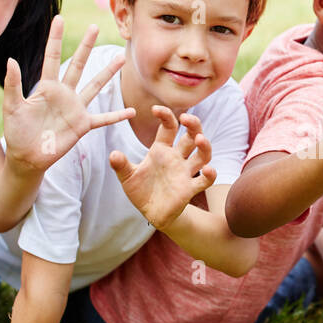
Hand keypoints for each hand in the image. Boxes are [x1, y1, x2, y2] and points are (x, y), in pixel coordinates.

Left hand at [2, 17, 136, 170]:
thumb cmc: (17, 132)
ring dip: (108, 73)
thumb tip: (11, 60)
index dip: (55, 38)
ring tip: (121, 59)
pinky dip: (117, 116)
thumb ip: (14, 84)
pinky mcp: (82, 125)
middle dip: (86, 46)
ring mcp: (75, 108)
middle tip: (94, 27)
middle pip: (78, 64)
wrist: (27, 156)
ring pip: (95, 86)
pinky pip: (103, 120)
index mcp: (46, 86)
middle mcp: (64, 93)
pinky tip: (131, 112)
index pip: (52, 57)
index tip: (59, 18)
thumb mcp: (12, 107)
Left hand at [109, 106, 215, 229]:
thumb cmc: (141, 191)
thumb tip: (113, 154)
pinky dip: (210, 174)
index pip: (168, 127)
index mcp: (161, 150)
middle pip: (191, 136)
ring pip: (202, 155)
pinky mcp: (190, 188)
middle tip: (187, 118)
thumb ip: (121, 165)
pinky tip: (208, 170)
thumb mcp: (127, 177)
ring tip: (200, 138)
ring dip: (204, 146)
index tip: (155, 109)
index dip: (165, 116)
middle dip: (193, 125)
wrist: (151, 213)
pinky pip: (205, 180)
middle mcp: (177, 158)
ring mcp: (185, 172)